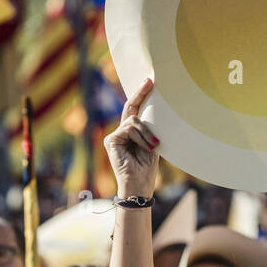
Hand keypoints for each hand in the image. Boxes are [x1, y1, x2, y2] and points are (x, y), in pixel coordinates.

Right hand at [104, 78, 158, 199]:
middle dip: (140, 93)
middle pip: (131, 108)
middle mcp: (121, 132)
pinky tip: (146, 148)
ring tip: (153, 147)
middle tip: (150, 81)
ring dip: (147, 134)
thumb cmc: (147, 169)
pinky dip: (141, 138)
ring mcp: (114, 135)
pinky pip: (129, 129)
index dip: (141, 95)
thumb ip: (149, 129)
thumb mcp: (152, 144)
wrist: (139, 185)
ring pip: (134, 121)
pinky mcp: (111, 140)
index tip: (149, 81)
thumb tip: (156, 110)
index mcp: (132, 133)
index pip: (135, 110)